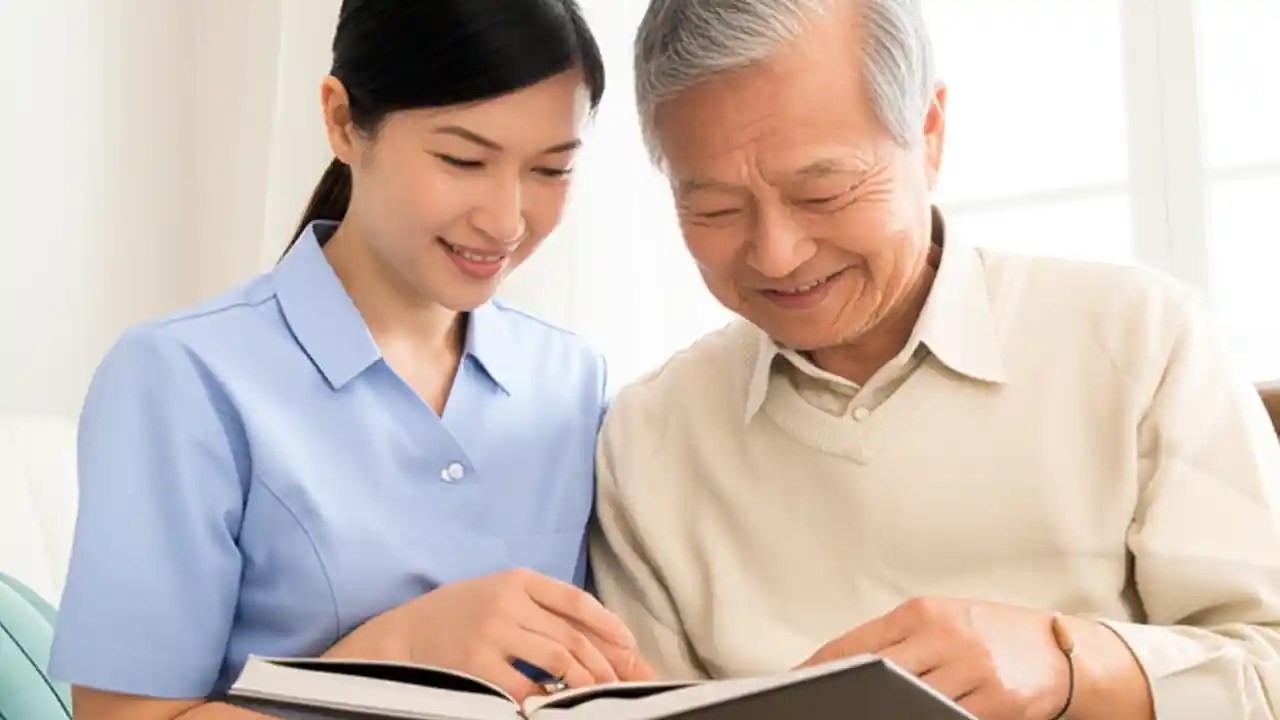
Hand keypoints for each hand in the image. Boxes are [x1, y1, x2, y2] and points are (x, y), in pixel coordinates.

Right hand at [332, 569, 656, 701]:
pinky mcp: (478, 663)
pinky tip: (555, 705)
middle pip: (572, 634)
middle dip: (603, 661)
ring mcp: (492, 632)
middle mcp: (507, 600)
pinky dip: (547, 699)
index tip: (629, 645)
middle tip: (620, 682)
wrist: (402, 635)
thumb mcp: (497, 594)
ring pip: (558, 658)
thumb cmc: (458, 616)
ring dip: (584, 681)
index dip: (608, 623)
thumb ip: (538, 607)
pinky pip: (526, 686)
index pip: (575, 599)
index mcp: (517, 579)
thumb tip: (594, 636)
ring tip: (595, 695)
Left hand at [799, 597, 1069, 719]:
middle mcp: (945, 635)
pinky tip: (916, 718)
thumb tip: (839, 669)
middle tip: (819, 706)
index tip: (793, 683)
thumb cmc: (990, 634)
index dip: (818, 668)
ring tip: (859, 713)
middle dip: (846, 694)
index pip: (855, 645)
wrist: (1062, 649)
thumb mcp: (943, 622)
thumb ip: (898, 642)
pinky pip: (952, 718)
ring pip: (912, 703)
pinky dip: (932, 719)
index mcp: (923, 612)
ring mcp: (973, 668)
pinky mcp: (1000, 699)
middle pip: (876, 675)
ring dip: (888, 711)